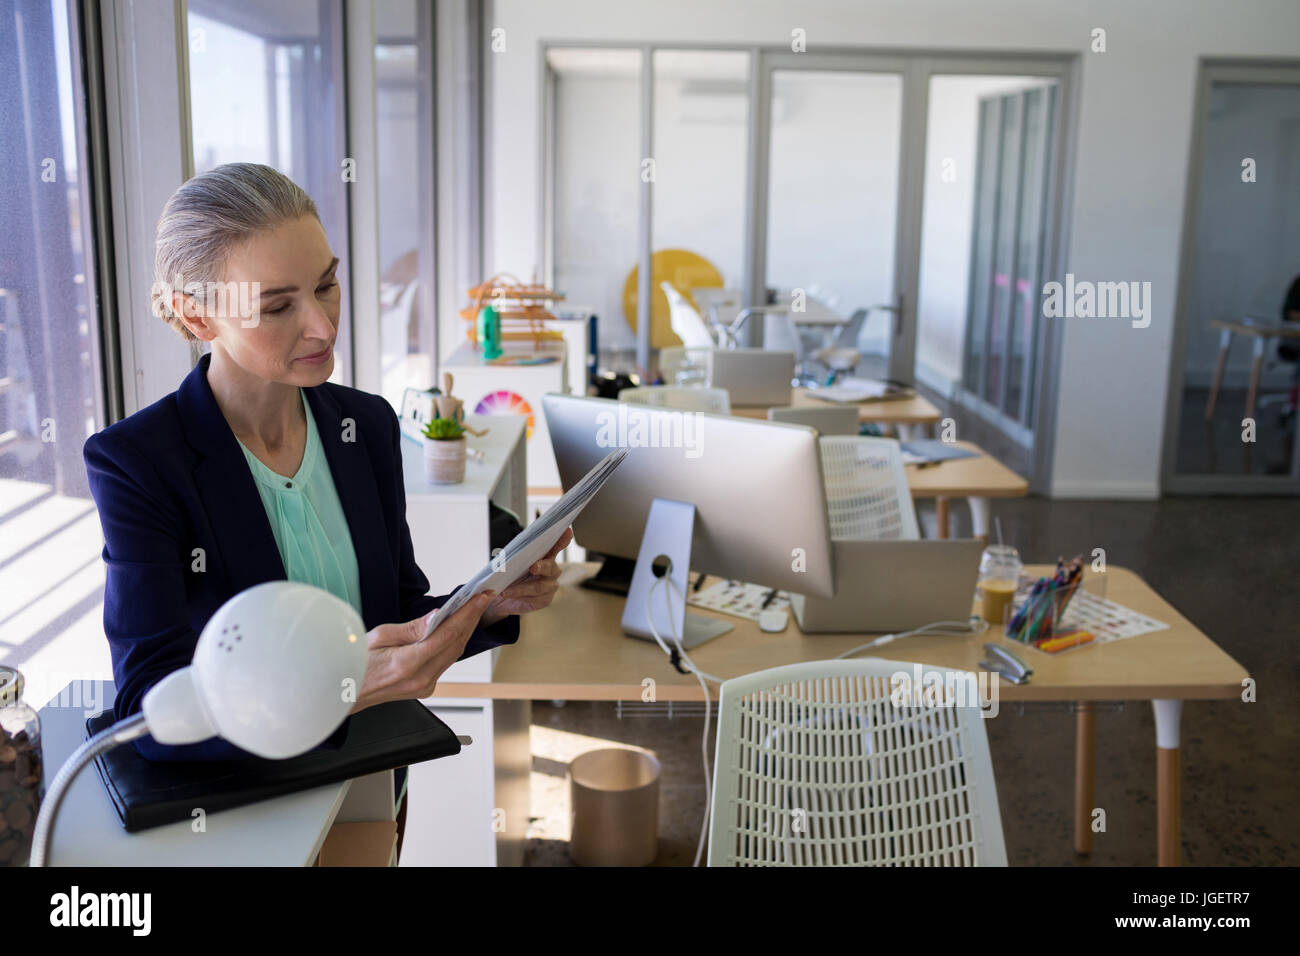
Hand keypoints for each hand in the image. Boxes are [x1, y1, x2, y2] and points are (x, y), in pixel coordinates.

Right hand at [349, 589, 496, 712]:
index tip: (480, 598)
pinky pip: (446, 662)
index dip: (467, 614)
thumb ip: (411, 628)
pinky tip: (458, 628)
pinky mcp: (425, 688)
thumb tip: (436, 616)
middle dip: (471, 619)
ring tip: (474, 609)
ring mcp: (424, 686)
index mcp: (408, 664)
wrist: (344, 692)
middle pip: (456, 644)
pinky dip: (454, 643)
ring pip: (454, 654)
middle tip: (483, 598)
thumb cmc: (354, 663)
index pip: (447, 634)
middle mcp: (420, 679)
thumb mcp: (378, 637)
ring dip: (465, 631)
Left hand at [481, 526, 572, 625]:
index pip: (555, 546)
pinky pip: (534, 598)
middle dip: (541, 566)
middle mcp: (551, 570)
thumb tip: (508, 553)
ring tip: (507, 591)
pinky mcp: (545, 599)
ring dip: (521, 588)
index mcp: (545, 556)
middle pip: (550, 566)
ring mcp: (550, 585)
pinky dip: (520, 597)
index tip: (567, 531)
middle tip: (533, 567)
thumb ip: (515, 555)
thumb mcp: (510, 562)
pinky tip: (510, 596)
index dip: (562, 539)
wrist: (503, 596)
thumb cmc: (510, 574)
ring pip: (539, 586)